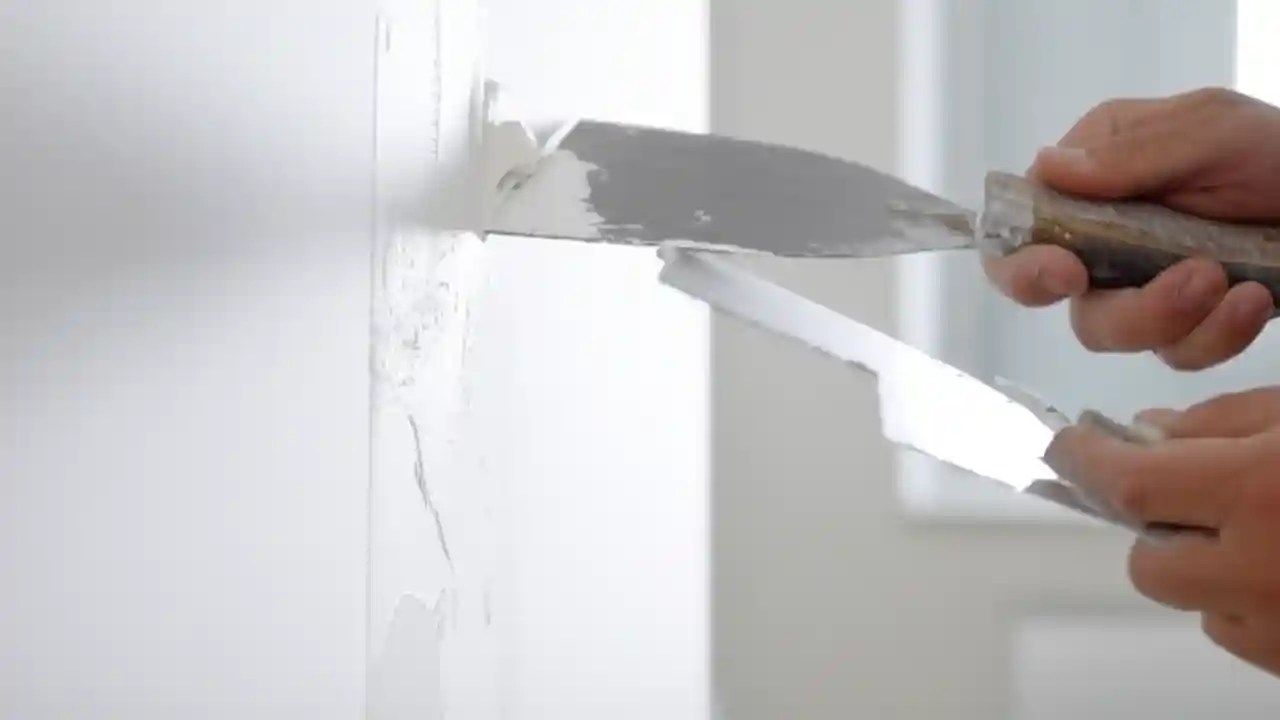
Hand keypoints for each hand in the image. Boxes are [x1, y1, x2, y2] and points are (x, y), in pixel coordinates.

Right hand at [982, 87, 1279, 369]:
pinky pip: (1175, 352)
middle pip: (1063, 301)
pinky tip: (1256, 300)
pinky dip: (1216, 335)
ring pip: (1113, 333)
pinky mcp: (1186, 321)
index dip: (1022, 264)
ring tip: (1235, 283)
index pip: (1018, 229)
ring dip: (1173, 319)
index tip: (1065, 275)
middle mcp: (1103, 233)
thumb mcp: (1214, 130)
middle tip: (1189, 281)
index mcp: (1094, 175)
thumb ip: (1132, 153)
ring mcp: (1142, 281)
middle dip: (1124, 306)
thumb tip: (1044, 168)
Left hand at [1045, 387, 1279, 675]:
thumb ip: (1221, 422)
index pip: (1128, 484)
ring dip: (1207, 570)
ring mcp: (1278, 630)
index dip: (1085, 464)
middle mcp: (1260, 572)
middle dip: (1153, 529)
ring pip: (1197, 606)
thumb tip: (1144, 432)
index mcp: (1260, 491)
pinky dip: (1251, 603)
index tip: (1062, 447)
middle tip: (1200, 495)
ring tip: (1269, 532)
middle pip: (1149, 565)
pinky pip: (1245, 634)